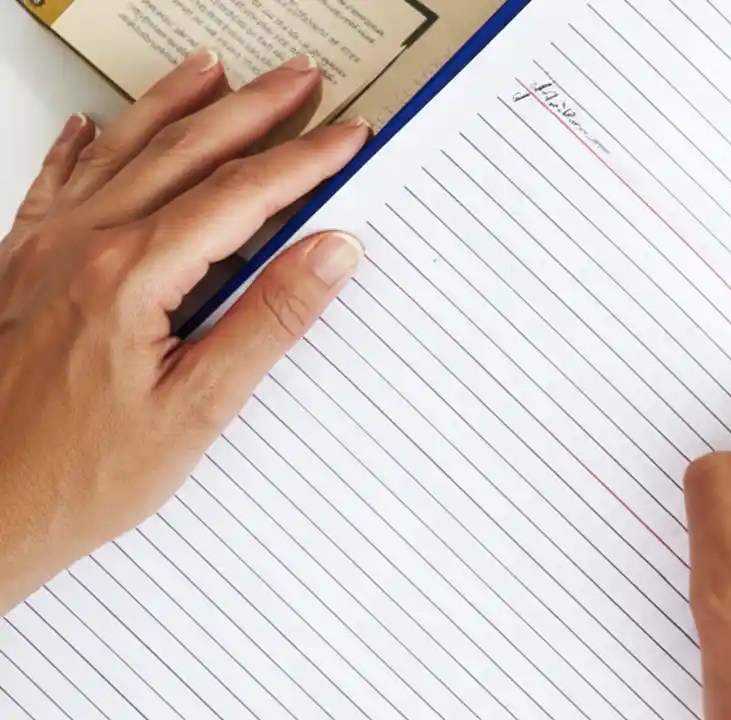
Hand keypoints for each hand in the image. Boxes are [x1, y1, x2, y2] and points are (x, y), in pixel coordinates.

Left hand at [0, 49, 369, 612]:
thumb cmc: (79, 474)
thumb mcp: (197, 407)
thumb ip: (268, 319)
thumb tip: (329, 254)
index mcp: (131, 275)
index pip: (240, 194)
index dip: (303, 160)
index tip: (344, 137)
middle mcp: (82, 245)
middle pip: (185, 150)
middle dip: (253, 108)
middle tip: (300, 81)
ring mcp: (42, 249)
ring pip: (122, 149)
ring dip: (177, 104)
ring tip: (215, 71)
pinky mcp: (18, 265)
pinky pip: (56, 181)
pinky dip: (83, 144)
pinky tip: (91, 126)